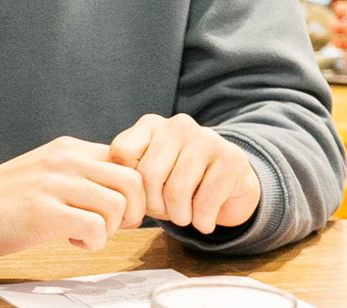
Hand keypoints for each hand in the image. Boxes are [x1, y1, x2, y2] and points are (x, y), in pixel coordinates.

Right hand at [0, 136, 145, 257]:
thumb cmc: (9, 198)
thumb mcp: (50, 172)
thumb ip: (83, 173)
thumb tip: (125, 191)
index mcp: (69, 148)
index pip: (128, 161)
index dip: (135, 193)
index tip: (121, 212)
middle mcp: (65, 159)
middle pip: (133, 180)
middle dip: (133, 212)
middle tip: (112, 227)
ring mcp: (53, 183)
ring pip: (117, 205)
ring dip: (110, 229)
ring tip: (86, 233)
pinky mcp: (43, 211)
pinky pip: (95, 227)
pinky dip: (93, 242)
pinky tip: (73, 240)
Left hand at [109, 113, 259, 234]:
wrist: (231, 185)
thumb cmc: (180, 182)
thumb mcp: (150, 174)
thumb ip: (128, 178)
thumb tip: (115, 201)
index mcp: (151, 124)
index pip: (121, 153)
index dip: (129, 185)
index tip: (142, 197)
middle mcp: (177, 125)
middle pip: (148, 174)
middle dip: (155, 205)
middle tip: (166, 213)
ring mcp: (206, 138)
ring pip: (176, 191)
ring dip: (179, 216)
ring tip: (185, 216)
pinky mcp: (231, 159)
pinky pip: (204, 204)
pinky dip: (201, 222)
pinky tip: (204, 219)